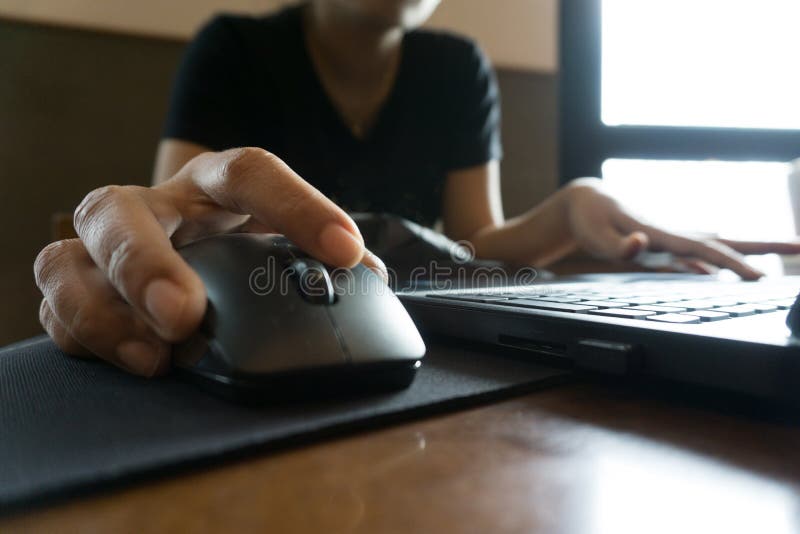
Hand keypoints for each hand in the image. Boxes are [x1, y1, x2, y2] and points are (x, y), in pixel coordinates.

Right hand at [34, 148, 386, 376]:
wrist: (188, 256)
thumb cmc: (238, 247)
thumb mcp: (278, 243)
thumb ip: (319, 260)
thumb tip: (372, 282)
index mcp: (210, 185)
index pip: (248, 172)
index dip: (298, 206)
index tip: (345, 251)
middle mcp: (151, 208)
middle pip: (121, 210)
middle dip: (144, 263)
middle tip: (183, 315)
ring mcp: (104, 249)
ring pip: (65, 258)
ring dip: (103, 310)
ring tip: (157, 355)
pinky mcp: (77, 289)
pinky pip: (55, 307)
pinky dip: (87, 334)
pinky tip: (136, 359)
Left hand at [564, 178, 799, 278]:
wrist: (587, 201)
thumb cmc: (590, 220)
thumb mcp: (596, 237)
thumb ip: (618, 245)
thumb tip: (642, 244)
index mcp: (664, 234)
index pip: (708, 250)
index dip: (736, 264)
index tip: (762, 277)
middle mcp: (676, 234)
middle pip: (727, 242)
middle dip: (765, 246)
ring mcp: (674, 238)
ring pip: (720, 246)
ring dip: (750, 252)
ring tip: (786, 254)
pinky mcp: (668, 245)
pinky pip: (703, 253)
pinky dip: (721, 261)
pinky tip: (727, 274)